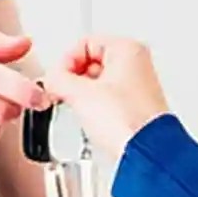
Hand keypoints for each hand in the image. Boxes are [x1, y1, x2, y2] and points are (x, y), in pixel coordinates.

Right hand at [41, 36, 171, 157]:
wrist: (146, 154)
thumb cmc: (127, 121)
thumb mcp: (80, 94)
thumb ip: (57, 80)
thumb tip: (50, 80)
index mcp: (128, 49)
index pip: (85, 43)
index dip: (67, 61)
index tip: (59, 78)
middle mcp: (137, 63)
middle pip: (92, 62)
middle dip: (74, 79)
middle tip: (65, 93)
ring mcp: (139, 86)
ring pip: (98, 82)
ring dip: (83, 94)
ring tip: (80, 108)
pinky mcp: (137, 107)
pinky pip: (108, 99)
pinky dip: (96, 106)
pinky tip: (93, 119)